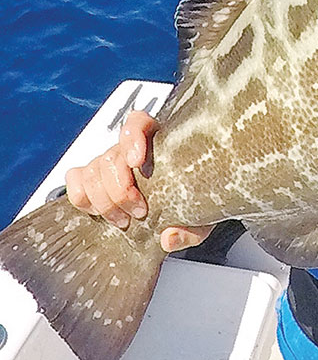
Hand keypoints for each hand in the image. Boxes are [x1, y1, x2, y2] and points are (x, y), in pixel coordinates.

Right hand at [65, 110, 212, 252]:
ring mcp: (112, 162)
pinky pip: (75, 178)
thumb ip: (192, 229)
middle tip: (139, 211)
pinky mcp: (95, 178)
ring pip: (92, 171)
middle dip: (121, 190)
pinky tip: (100, 211)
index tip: (137, 161)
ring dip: (104, 201)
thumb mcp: (201, 215)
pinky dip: (81, 196)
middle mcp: (133, 148)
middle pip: (112, 156)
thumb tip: (170, 237)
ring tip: (123, 219)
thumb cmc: (193, 200)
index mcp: (161, 141)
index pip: (138, 122)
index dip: (133, 137)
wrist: (184, 206)